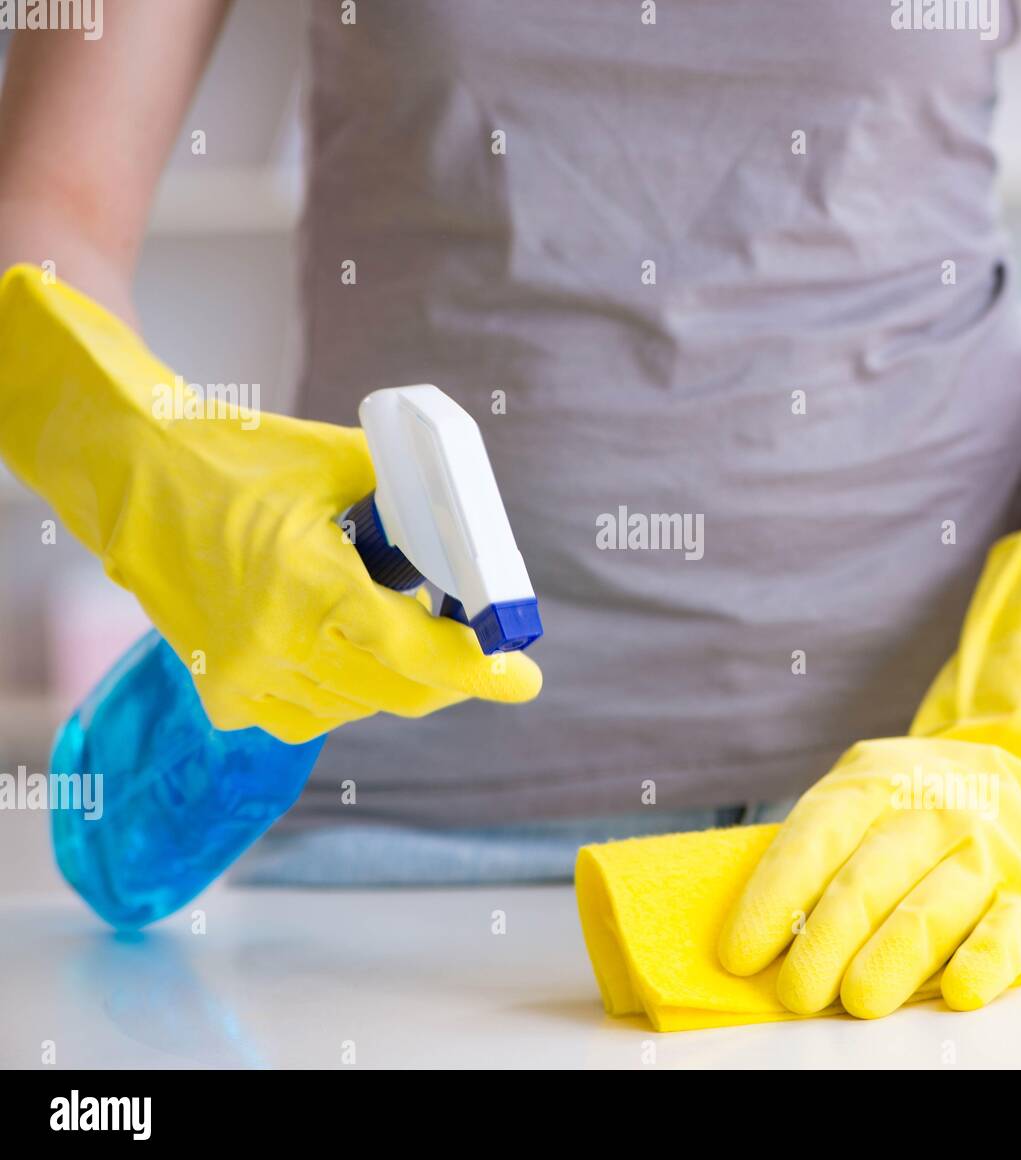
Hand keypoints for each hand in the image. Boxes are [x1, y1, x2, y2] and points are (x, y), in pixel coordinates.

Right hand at [0, 265, 540, 741]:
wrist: (131, 476)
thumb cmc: (237, 458)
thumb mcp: (342, 462)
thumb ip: (410, 498)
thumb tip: (467, 531)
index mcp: (315, 587)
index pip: (420, 653)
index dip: (481, 671)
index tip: (523, 677)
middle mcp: (278, 645)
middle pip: (398, 691)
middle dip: (448, 676)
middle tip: (477, 656)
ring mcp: (244, 676)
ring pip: (355, 707)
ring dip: (391, 679)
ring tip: (399, 630)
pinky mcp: (219, 691)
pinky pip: (307, 715)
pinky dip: (340, 691)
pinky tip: (343, 650)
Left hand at [718, 737, 1020, 1017]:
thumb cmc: (914, 800)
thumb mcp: (861, 789)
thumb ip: (818, 845)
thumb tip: (757, 939)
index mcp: (874, 783)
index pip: (813, 840)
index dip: (772, 899)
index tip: (740, 955)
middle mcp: (934, 811)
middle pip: (867, 882)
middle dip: (824, 943)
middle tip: (795, 994)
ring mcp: (990, 851)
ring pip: (931, 912)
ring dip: (890, 960)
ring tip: (856, 1001)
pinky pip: (1009, 933)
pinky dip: (985, 962)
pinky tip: (958, 991)